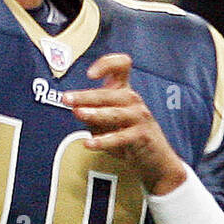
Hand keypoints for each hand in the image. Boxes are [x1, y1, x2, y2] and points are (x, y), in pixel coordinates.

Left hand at [63, 53, 187, 194]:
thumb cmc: (130, 135)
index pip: (121, 66)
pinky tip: (89, 143)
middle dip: (86, 96)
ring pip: (114, 113)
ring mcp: (139, 117)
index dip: (107, 64)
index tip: (91, 74)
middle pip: (110, 93)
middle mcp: (133, 101)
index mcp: (124, 92)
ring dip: (95, 113)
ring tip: (79, 113)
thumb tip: (76, 109)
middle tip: (67, 99)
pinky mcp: (141, 136)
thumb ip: (93, 113)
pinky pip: (120, 137)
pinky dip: (103, 141)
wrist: (156, 159)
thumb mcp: (109, 121)